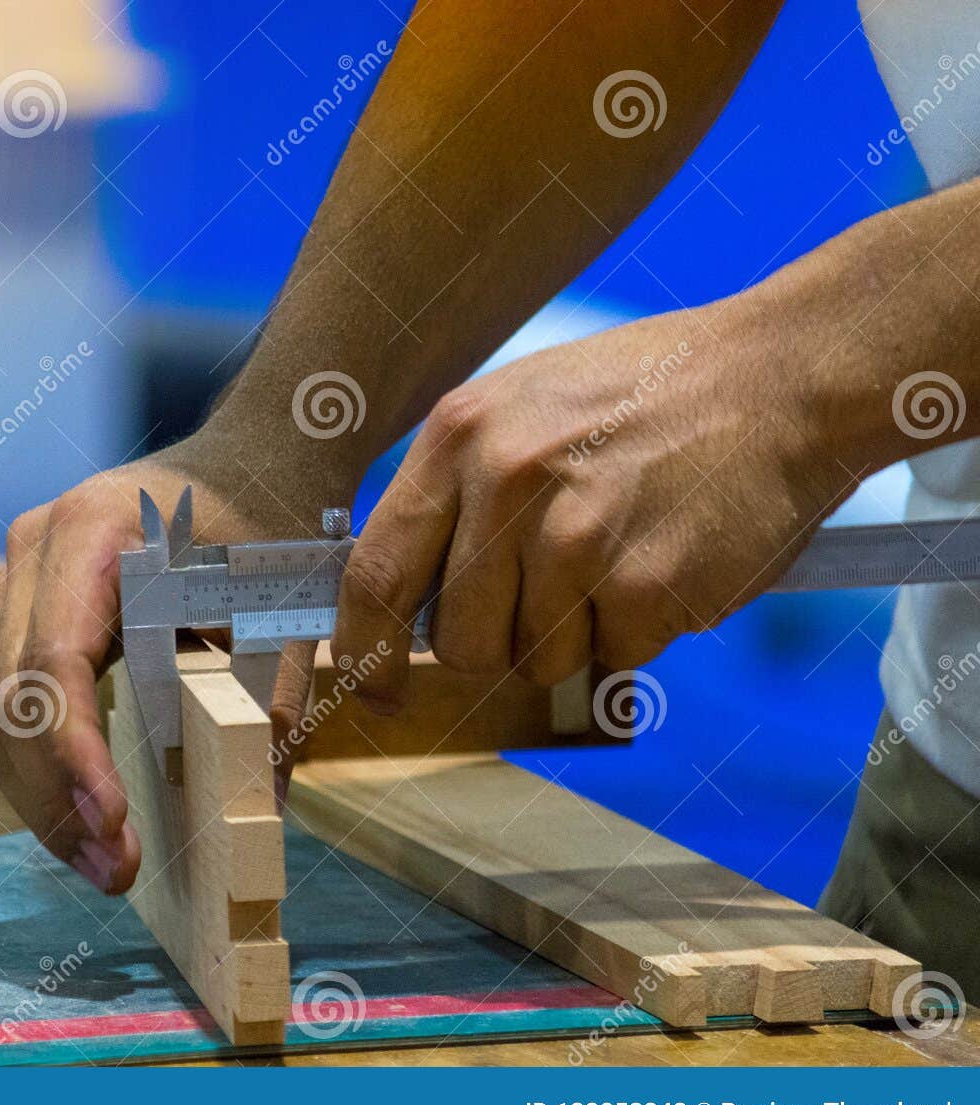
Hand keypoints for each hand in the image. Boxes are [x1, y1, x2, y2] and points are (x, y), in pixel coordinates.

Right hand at [0, 439, 338, 893]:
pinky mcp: (27, 613)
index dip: (74, 752)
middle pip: (12, 697)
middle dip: (56, 798)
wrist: (252, 454)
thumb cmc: (268, 519)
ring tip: (105, 866)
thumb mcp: (280, 604)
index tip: (112, 821)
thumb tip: (257, 814)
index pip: (56, 660)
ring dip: (43, 800)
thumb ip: (268, 702)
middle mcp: (32, 553)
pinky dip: (43, 770)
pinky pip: (12, 704)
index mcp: (88, 533)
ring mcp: (19, 581)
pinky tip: (89, 820)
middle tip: (115, 872)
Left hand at [331, 298, 853, 707]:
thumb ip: (457, 494)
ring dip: (580, 633)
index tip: (374, 690)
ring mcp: (575, 538)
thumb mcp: (521, 410)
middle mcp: (506, 483)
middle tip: (558, 590)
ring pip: (539, 660)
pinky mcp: (645, 586)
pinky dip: (644, 630)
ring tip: (625, 551)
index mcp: (460, 435)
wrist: (779, 376)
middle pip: (459, 642)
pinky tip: (671, 557)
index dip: (364, 649)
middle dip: (500, 641)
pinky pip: (617, 658)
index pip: (375, 573)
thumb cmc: (644, 396)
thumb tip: (407, 601)